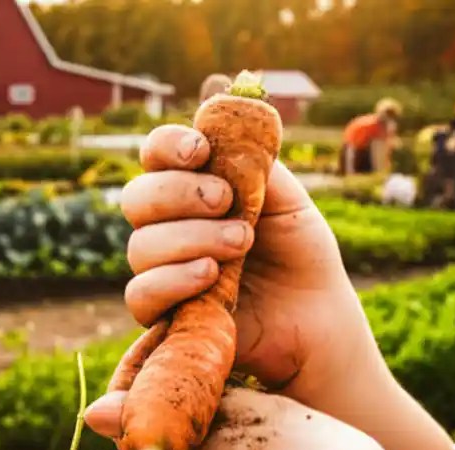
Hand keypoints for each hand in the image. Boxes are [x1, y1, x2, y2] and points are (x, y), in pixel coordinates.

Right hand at [86, 124, 386, 435]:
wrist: (318, 316)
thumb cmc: (302, 255)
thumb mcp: (287, 199)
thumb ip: (252, 166)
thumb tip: (225, 128)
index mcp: (193, 190)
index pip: (156, 156)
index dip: (168, 146)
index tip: (201, 150)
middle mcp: (169, 227)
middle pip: (136, 198)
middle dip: (177, 193)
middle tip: (225, 200)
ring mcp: (163, 271)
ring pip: (140, 246)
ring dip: (190, 237)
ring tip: (241, 243)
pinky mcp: (164, 316)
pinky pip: (141, 294)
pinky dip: (172, 280)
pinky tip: (211, 276)